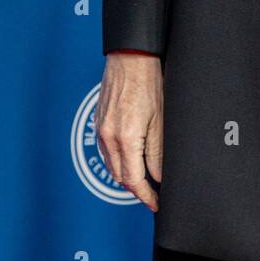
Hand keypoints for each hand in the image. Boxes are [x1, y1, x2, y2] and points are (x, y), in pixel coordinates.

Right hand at [95, 54, 163, 210]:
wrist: (130, 56)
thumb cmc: (149, 81)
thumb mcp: (160, 119)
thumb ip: (157, 151)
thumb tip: (158, 176)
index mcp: (125, 138)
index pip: (134, 180)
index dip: (146, 196)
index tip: (157, 204)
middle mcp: (108, 137)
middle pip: (120, 176)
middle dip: (137, 189)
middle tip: (154, 195)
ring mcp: (100, 129)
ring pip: (112, 165)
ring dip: (127, 176)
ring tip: (145, 181)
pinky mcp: (99, 122)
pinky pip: (106, 150)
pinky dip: (118, 160)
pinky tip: (131, 159)